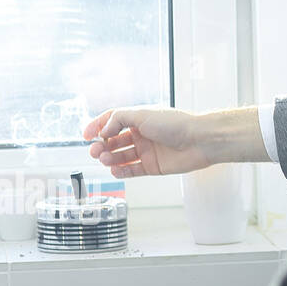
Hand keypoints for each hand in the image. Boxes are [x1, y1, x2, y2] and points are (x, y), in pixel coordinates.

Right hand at [82, 106, 212, 177]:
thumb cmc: (177, 124)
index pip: (113, 120)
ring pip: (121, 156)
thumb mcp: (143, 114)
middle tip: (96, 150)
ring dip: (110, 158)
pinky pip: (132, 170)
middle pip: (115, 140)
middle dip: (102, 145)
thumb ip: (119, 119)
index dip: (98, 126)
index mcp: (140, 118)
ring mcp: (148, 150)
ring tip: (105, 159)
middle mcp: (143, 134)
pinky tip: (115, 170)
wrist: (200, 141)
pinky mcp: (153, 166)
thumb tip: (104, 129)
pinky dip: (121, 171)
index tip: (86, 135)